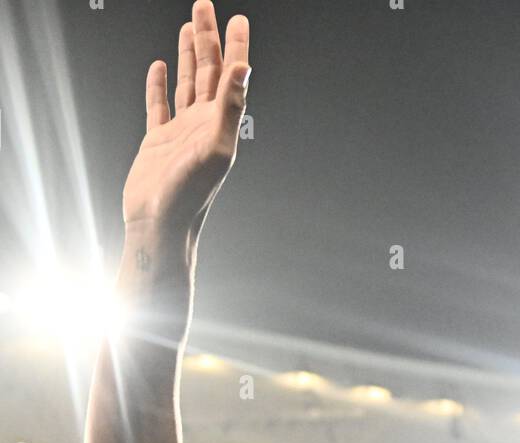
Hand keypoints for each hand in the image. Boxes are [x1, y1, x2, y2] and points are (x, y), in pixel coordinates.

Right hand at [122, 2, 250, 237]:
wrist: (161, 225)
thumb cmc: (190, 195)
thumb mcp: (215, 147)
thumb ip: (230, 108)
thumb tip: (243, 69)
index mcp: (221, 125)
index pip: (232, 77)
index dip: (236, 47)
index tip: (239, 20)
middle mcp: (203, 125)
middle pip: (209, 72)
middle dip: (208, 38)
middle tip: (206, 6)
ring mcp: (181, 132)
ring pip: (187, 83)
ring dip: (189, 55)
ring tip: (188, 26)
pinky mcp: (158, 141)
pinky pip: (159, 105)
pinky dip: (160, 85)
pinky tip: (160, 67)